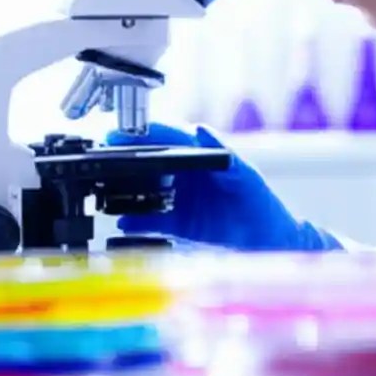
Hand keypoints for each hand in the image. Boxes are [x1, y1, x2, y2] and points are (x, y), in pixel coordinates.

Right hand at [104, 123, 340, 251]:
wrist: (272, 244)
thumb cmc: (264, 206)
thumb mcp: (247, 178)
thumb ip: (226, 156)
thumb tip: (203, 131)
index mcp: (202, 156)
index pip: (166, 137)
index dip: (141, 133)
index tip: (118, 133)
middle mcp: (187, 175)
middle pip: (148, 162)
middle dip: (125, 161)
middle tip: (103, 161)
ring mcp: (180, 199)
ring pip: (145, 190)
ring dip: (126, 191)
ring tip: (108, 193)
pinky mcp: (178, 224)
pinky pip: (150, 220)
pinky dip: (135, 222)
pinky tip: (124, 224)